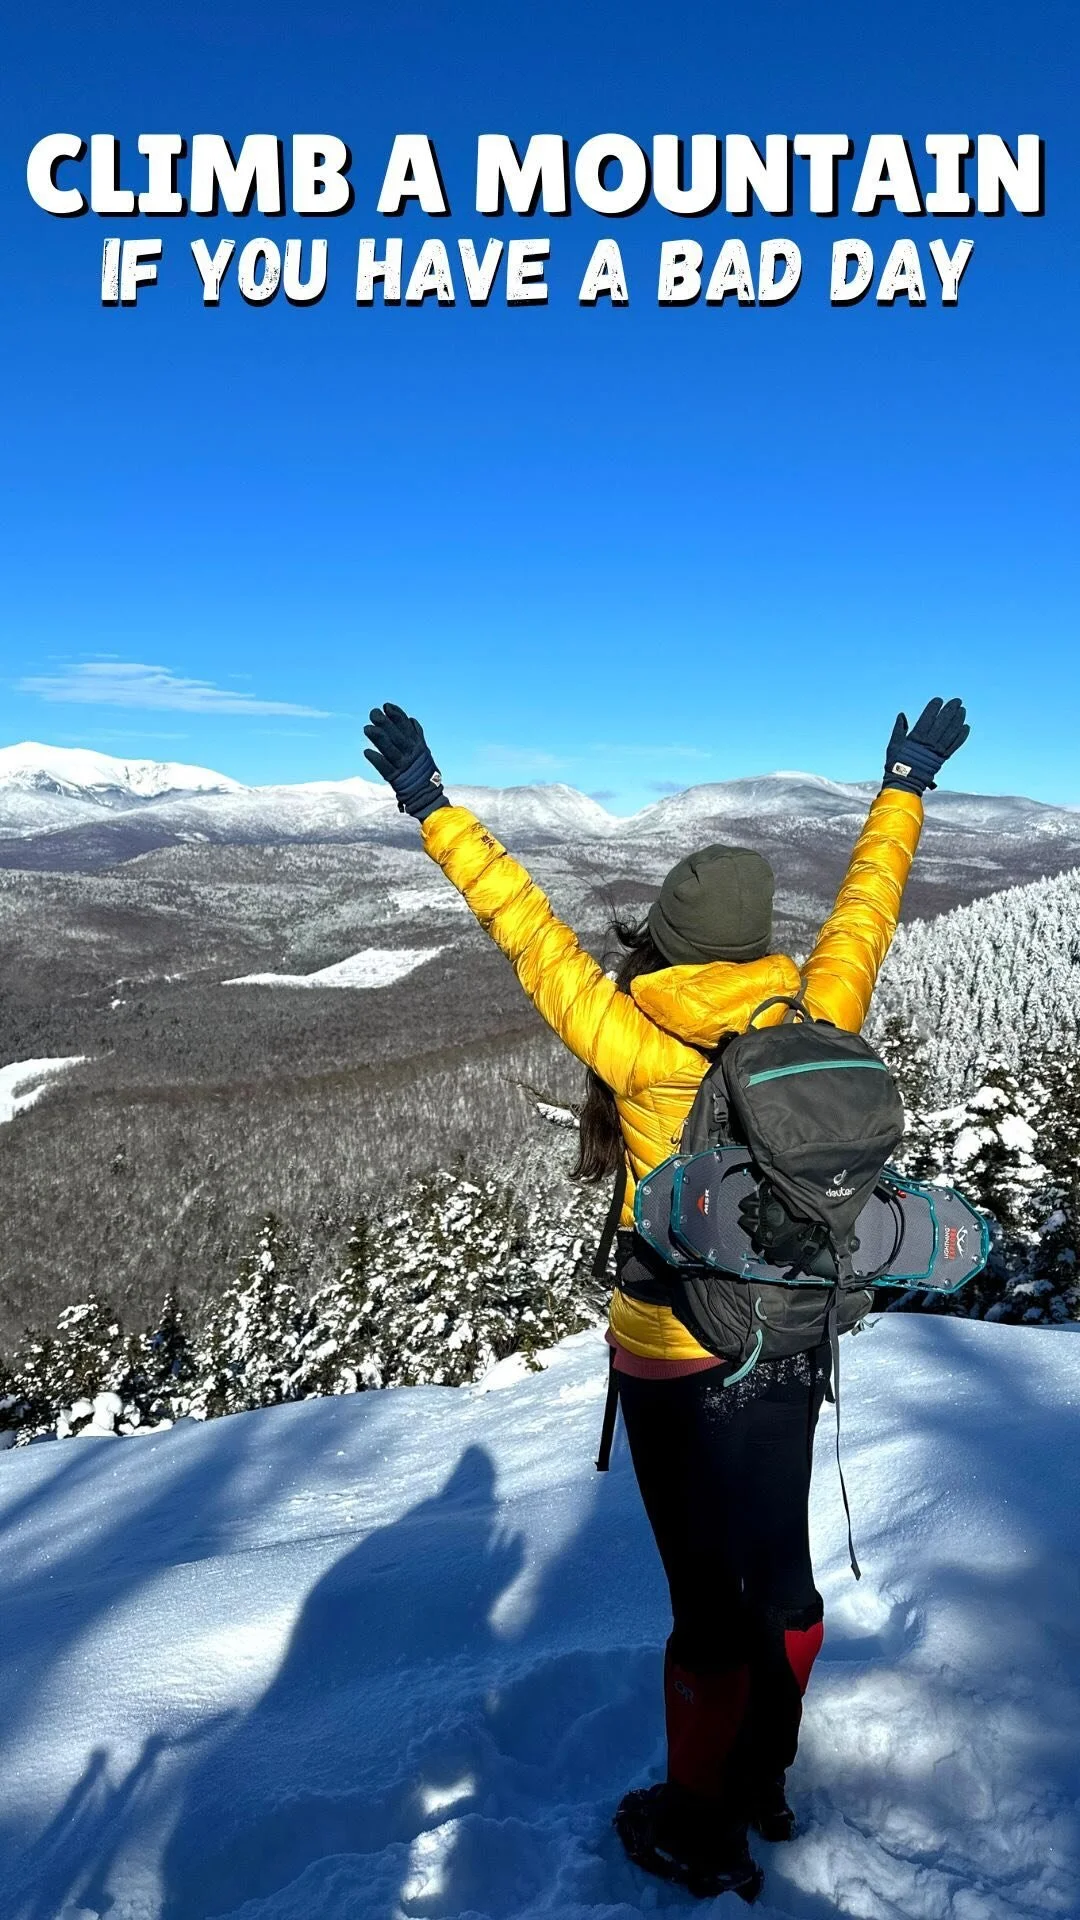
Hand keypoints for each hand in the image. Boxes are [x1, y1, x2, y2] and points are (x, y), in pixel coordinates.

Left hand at [363, 703, 448, 819]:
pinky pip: (385, 768)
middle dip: (385, 723)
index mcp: (418, 746)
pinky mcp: (395, 779)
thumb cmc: (424, 771)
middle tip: (373, 713)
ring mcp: (403, 766)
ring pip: (390, 750)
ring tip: (367, 728)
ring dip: (379, 739)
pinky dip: (377, 760)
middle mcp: (411, 754)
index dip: (397, 715)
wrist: (427, 795)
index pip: (407, 727)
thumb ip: (417, 735)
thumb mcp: (424, 751)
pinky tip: (367, 752)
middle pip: (397, 736)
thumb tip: (411, 719)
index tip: (386, 706)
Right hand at [882, 697, 968, 794]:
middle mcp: (929, 743)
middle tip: (957, 701)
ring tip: (963, 710)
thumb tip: (902, 715)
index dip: (934, 708)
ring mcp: (937, 751)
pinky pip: (954, 745)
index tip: (939, 700)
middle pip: (943, 722)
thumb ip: (899, 729)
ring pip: (951, 732)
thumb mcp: (893, 744)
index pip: (927, 718)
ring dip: (958, 720)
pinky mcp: (943, 758)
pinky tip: (966, 727)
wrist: (905, 783)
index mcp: (916, 738)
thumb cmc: (896, 764)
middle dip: (951, 710)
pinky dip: (961, 736)